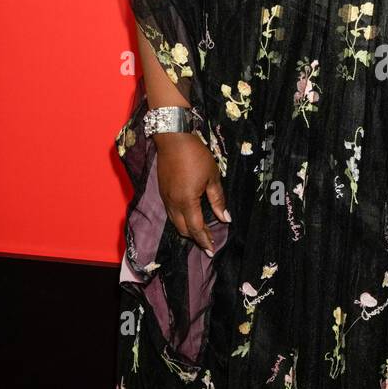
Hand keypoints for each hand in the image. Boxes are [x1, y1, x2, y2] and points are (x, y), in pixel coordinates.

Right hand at [153, 133, 229, 255]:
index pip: (196, 228)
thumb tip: (225, 218)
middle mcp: (173, 203)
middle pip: (183, 229)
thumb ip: (218, 199)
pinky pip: (170, 212)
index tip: (211, 250)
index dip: (205, 240)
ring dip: (187, 230)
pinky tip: (188, 217)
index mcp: (187, 201)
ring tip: (200, 233)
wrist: (173, 138)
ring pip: (175, 222)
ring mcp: (165, 197)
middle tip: (208, 243)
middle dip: (196, 238)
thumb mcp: (212, 176)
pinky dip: (180, 219)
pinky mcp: (162, 191)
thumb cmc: (195, 155)